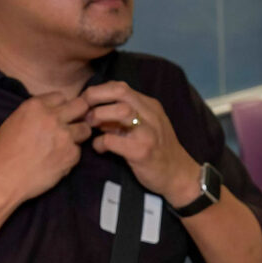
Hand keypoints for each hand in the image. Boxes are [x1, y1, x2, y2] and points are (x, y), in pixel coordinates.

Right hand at [0, 89, 94, 205]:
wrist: (3, 179)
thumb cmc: (3, 152)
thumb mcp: (14, 121)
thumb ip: (36, 113)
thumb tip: (52, 112)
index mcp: (36, 106)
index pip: (61, 96)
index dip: (61, 106)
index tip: (58, 115)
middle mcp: (53, 117)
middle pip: (81, 106)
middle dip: (78, 114)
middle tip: (71, 125)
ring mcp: (64, 136)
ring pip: (85, 129)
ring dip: (78, 135)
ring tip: (63, 145)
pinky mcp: (71, 155)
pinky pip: (79, 151)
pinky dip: (71, 155)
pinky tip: (56, 161)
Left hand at [86, 82, 199, 200]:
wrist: (179, 176)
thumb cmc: (158, 151)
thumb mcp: (146, 126)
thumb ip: (124, 116)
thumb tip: (95, 110)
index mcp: (150, 105)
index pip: (120, 86)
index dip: (98, 91)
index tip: (85, 102)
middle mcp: (150, 114)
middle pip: (120, 91)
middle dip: (95, 97)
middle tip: (83, 112)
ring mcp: (148, 132)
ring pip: (120, 111)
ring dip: (98, 116)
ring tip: (91, 128)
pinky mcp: (142, 151)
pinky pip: (113, 140)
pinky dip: (100, 143)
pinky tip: (100, 149)